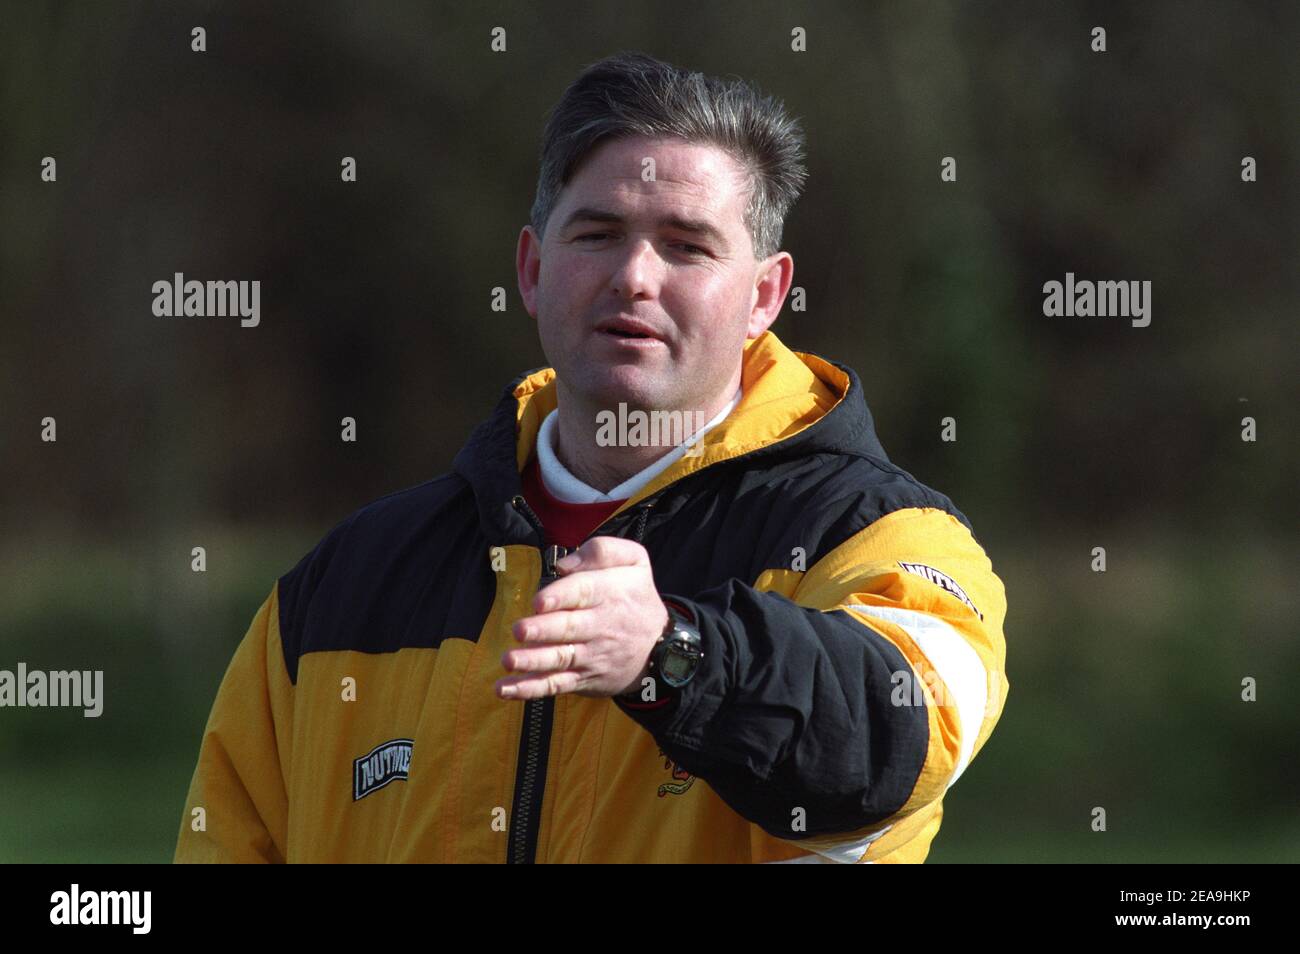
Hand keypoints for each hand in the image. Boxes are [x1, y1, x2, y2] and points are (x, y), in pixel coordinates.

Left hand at [495, 536, 669, 700]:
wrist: (661, 648)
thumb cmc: (637, 597)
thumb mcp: (635, 562)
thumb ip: (603, 551)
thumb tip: (564, 565)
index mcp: (610, 593)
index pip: (584, 592)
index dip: (561, 596)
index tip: (540, 601)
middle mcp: (600, 626)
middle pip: (569, 628)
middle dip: (543, 630)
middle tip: (520, 630)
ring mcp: (591, 656)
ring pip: (560, 659)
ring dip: (533, 661)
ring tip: (509, 660)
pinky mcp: (583, 678)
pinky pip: (555, 685)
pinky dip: (529, 689)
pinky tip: (505, 689)